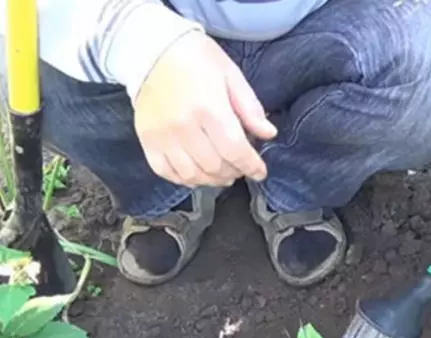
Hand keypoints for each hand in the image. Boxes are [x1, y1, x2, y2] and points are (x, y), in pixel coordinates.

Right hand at [134, 31, 276, 186]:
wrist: (153, 49)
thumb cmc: (195, 59)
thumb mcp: (231, 75)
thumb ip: (250, 108)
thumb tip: (268, 133)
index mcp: (208, 108)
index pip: (235, 150)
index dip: (251, 166)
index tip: (259, 172)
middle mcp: (183, 126)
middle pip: (215, 166)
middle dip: (234, 172)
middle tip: (240, 168)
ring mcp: (162, 136)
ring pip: (192, 174)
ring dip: (212, 180)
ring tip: (222, 174)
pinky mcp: (147, 140)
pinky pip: (165, 172)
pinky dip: (184, 179)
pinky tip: (197, 173)